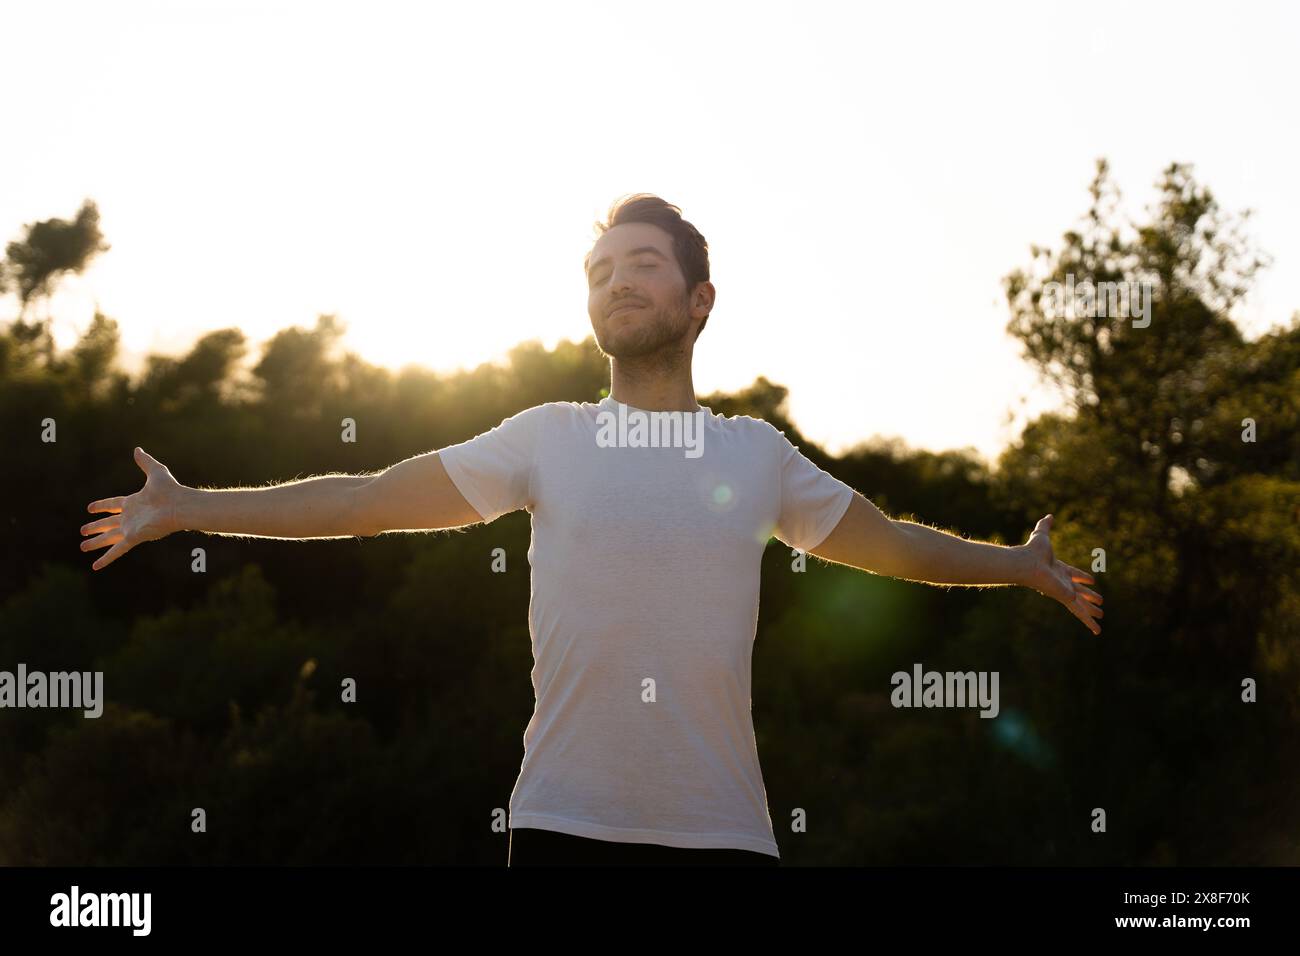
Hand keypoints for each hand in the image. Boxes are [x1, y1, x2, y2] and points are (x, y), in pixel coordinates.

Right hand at [80, 447, 183, 570]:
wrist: (180, 505)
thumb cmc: (170, 489)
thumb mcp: (155, 472)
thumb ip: (145, 462)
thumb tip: (137, 449)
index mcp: (133, 502)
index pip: (113, 505)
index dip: (102, 506)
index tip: (90, 508)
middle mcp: (131, 517)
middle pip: (108, 524)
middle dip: (95, 528)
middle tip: (82, 531)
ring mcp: (131, 528)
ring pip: (109, 538)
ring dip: (96, 543)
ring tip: (82, 547)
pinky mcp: (133, 537)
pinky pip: (116, 550)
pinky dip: (106, 558)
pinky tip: (95, 567)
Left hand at [1022, 514, 1103, 634]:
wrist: (1026, 563)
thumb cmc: (1032, 550)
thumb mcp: (1041, 534)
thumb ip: (1044, 525)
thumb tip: (1048, 515)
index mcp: (1059, 569)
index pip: (1074, 574)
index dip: (1082, 576)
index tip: (1092, 580)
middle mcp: (1062, 582)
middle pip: (1080, 591)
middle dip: (1089, 596)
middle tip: (1100, 601)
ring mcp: (1065, 592)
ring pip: (1082, 604)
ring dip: (1092, 610)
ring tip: (1102, 615)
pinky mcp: (1066, 599)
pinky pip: (1080, 613)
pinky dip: (1088, 621)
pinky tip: (1097, 630)